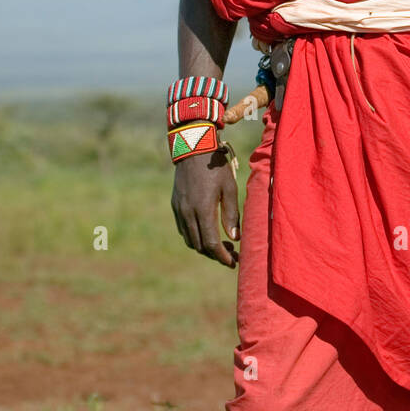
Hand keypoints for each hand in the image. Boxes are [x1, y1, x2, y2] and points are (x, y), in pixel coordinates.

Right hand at [171, 149, 240, 268]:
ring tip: (220, 246)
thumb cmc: (215, 167)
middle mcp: (188, 213)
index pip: (212, 244)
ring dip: (204, 247)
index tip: (233, 262)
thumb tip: (234, 239)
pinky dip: (195, 236)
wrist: (192, 148)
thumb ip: (231, 215)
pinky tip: (206, 232)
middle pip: (200, 246)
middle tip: (231, 255)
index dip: (223, 257)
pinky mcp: (175, 205)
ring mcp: (179, 210)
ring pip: (190, 240)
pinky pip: (183, 229)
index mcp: (203, 210)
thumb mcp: (230, 188)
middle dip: (216, 255)